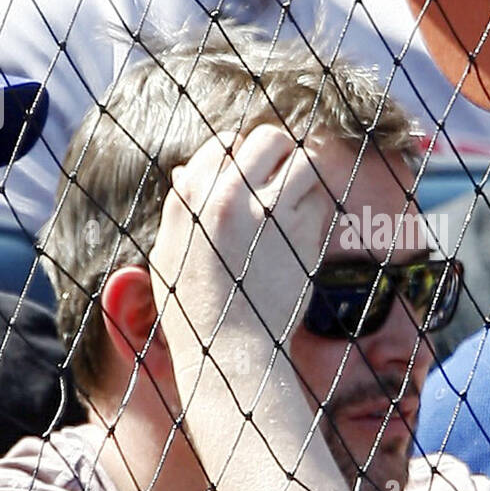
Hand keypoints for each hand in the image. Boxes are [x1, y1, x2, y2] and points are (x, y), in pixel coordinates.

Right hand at [149, 125, 331, 379]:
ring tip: (298, 197)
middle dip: (279, 151)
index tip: (248, 171)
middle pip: (269, 138)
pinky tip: (304, 229)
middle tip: (282, 174)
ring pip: (304, 160)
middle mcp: (228, 196)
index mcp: (190, 198)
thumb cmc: (195, 310)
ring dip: (305, 174)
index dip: (240, 152)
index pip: (224, 142)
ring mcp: (269, 213)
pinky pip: (321, 199)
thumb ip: (179, 208)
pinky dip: (317, 208)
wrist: (229, 352)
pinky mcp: (303, 234)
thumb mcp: (169, 253)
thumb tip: (184, 170)